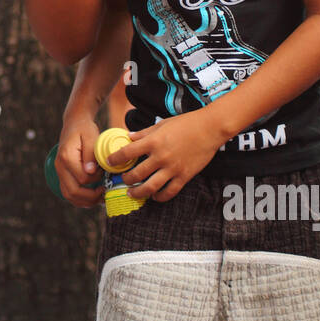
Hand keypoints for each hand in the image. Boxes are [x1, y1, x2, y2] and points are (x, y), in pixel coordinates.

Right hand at [55, 110, 104, 207]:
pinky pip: (68, 192)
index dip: (97, 179)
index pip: (83, 179)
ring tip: (99, 199)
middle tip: (104, 193)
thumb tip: (91, 172)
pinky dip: (79, 199)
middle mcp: (60, 166)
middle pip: (73, 191)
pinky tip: (91, 198)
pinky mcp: (62, 174)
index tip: (105, 172)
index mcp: (67, 157)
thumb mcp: (91, 137)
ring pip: (69, 195)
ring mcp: (59, 171)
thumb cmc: (85, 129)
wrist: (74, 123)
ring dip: (84, 201)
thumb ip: (91, 155)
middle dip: (91, 197)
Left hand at [109, 110, 228, 201]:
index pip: (127, 153)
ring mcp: (173, 168)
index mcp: (153, 141)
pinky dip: (160, 197)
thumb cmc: (186, 123)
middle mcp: (161, 156)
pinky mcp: (184, 176)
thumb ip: (144, 133)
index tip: (109, 162)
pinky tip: (154, 196)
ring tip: (133, 193)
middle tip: (124, 180)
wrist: (210, 128)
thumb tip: (129, 137)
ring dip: (138, 192)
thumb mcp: (162, 124)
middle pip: (136, 174)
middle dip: (126, 179)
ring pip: (150, 187)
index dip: (115, 159)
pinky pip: (169, 192)